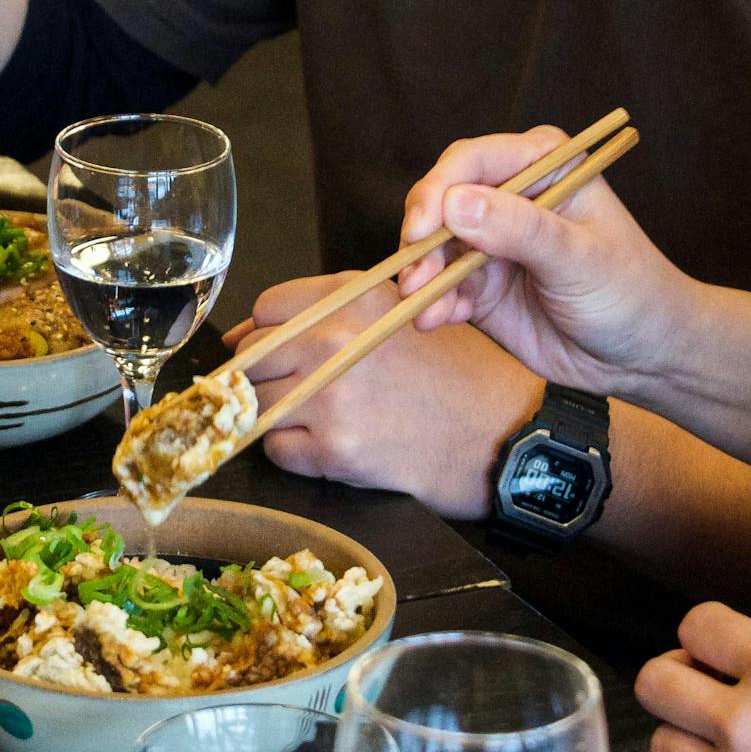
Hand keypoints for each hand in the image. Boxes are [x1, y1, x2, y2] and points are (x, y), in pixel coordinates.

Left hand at [226, 278, 539, 518]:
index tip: (276, 352)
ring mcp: (333, 395)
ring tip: (327, 420)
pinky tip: (337, 446)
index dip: (268, 332)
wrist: (506, 436)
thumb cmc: (461, 377)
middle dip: (269, 377)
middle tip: (305, 394)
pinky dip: (297, 453)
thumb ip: (333, 313)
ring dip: (281, 415)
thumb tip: (244, 334)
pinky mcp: (335, 448)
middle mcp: (338, 339)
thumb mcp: (405, 314)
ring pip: (257, 402)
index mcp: (356, 297)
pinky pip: (277, 449)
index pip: (269, 308)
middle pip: (254, 356)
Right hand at [394, 126, 698, 399]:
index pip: (471, 161)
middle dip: (422, 237)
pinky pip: (442, 288)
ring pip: (434, 249)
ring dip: (420, 274)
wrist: (643, 355)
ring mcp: (492, 243)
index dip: (439, 190)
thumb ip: (520, 230)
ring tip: (421, 303)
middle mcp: (510, 197)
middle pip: (441, 201)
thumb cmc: (630, 291)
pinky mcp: (482, 287)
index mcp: (543, 165)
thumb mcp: (579, 256)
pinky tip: (434, 318)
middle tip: (415, 272)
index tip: (423, 228)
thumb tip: (455, 204)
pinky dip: (432, 303)